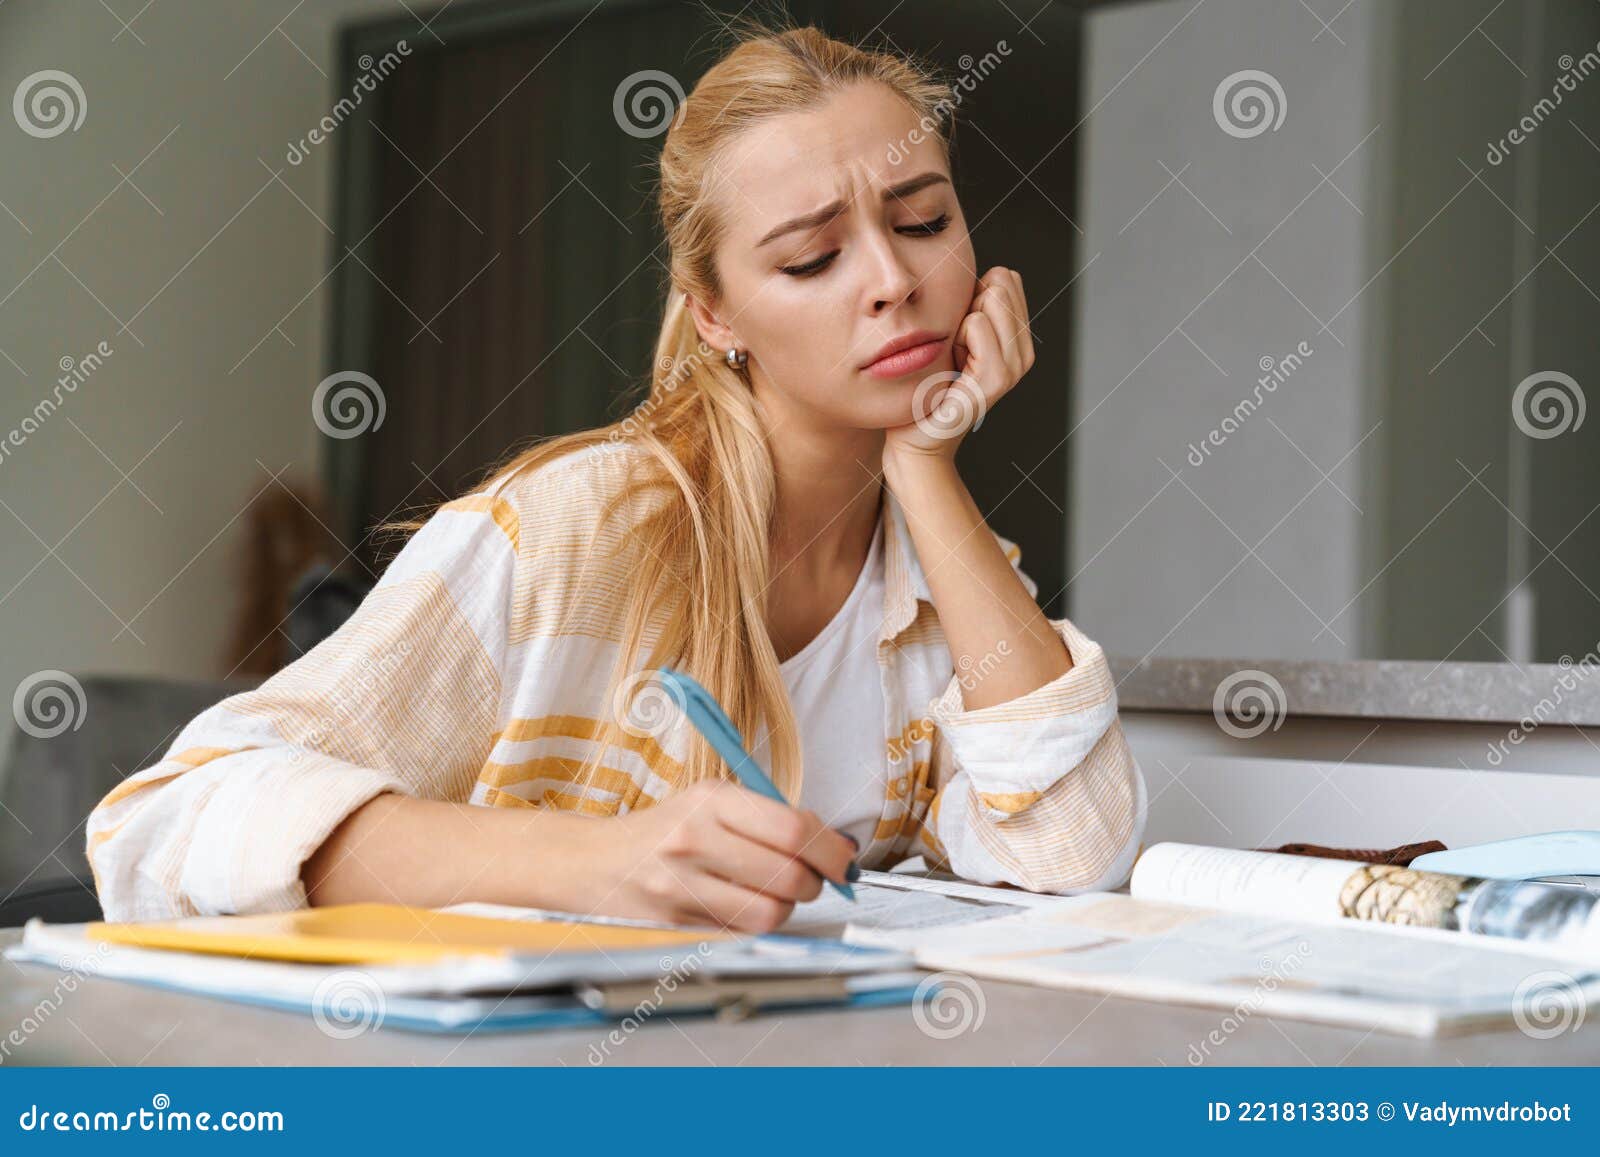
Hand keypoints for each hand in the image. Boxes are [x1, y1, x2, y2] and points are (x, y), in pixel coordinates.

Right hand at [587, 781, 857, 932]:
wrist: (596, 862)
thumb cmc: (667, 828)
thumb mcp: (713, 801)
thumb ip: (772, 818)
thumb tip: (839, 847)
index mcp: (711, 800)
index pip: (792, 829)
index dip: (831, 851)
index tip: (845, 860)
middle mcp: (694, 840)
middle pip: (789, 875)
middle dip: (814, 882)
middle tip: (811, 877)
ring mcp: (682, 885)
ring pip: (770, 911)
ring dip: (787, 906)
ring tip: (775, 891)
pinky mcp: (677, 923)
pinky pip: (743, 930)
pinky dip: (756, 920)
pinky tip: (744, 903)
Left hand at [882, 266, 1035, 466]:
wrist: (917, 438)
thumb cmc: (928, 386)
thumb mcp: (954, 336)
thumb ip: (974, 305)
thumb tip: (987, 273)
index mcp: (1019, 341)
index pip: (1007, 278)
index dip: (973, 295)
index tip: (959, 333)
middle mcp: (1024, 354)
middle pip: (1001, 283)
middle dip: (968, 306)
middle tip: (955, 348)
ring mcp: (1014, 367)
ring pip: (990, 299)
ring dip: (960, 323)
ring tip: (953, 359)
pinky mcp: (997, 377)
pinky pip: (977, 323)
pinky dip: (958, 336)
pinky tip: (953, 366)